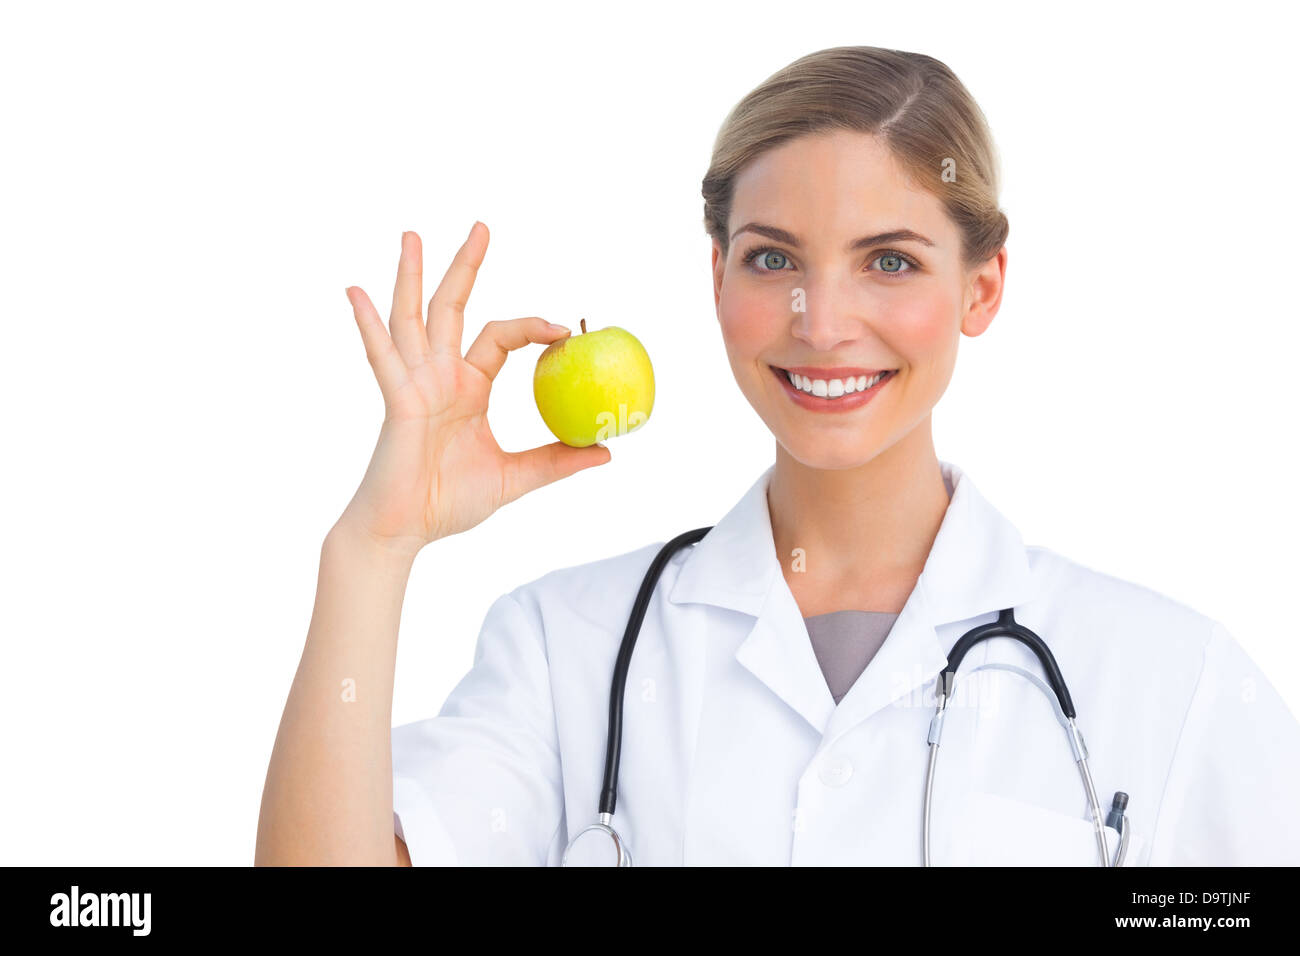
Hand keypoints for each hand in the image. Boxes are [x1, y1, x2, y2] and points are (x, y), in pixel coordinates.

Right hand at [336, 224, 610, 554]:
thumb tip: (606, 452)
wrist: (405, 529)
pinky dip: (368, 324)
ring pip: (413, 318)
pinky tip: (356, 292)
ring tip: (413, 234)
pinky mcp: (397, 400)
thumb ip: (556, 461)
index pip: (501, 337)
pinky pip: (383, 358)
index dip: (532, 327)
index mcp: (468, 388)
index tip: (564, 328)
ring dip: (412, 275)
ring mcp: (414, 383)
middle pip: (452, 307)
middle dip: (466, 266)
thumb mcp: (515, 476)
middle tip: (482, 227)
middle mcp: (439, 376)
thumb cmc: (448, 502)